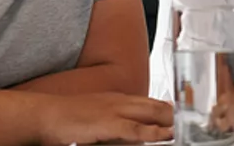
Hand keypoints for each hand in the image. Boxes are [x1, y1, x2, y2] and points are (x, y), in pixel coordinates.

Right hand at [35, 92, 172, 145]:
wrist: (45, 115)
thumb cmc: (66, 118)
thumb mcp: (95, 115)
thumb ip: (114, 120)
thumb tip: (129, 130)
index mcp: (117, 98)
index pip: (149, 101)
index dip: (166, 109)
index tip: (178, 115)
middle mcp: (119, 101)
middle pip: (155, 105)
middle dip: (173, 115)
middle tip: (189, 124)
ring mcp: (114, 110)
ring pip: (151, 114)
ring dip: (168, 122)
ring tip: (182, 130)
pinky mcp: (108, 123)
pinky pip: (136, 128)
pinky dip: (153, 132)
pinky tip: (165, 136)